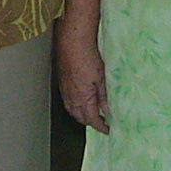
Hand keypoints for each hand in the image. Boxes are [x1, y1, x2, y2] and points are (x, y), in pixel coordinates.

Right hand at [55, 18, 109, 132]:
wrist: (71, 42)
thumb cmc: (87, 57)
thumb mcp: (102, 78)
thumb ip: (105, 96)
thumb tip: (108, 110)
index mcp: (82, 98)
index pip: (92, 119)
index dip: (101, 127)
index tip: (108, 129)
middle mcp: (71, 97)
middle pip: (80, 118)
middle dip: (91, 122)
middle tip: (103, 121)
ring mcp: (65, 90)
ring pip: (72, 110)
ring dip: (82, 115)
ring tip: (93, 113)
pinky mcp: (62, 83)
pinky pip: (68, 101)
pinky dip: (75, 106)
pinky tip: (82, 100)